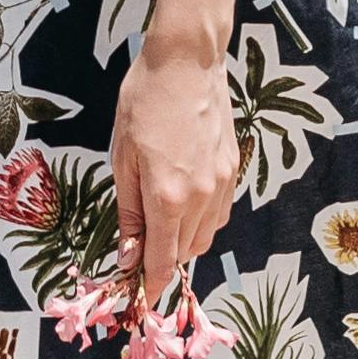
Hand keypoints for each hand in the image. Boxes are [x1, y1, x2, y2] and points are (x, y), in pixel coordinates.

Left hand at [114, 27, 240, 316]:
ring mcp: (222, 184)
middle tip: (141, 246)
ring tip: (160, 218)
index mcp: (168, 197)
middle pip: (186, 253)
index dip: (151, 284)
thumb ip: (129, 212)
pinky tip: (184, 200)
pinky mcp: (234, 169)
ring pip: (206, 236)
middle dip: (164, 258)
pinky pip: (220, 213)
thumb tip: (129, 257)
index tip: (140, 297)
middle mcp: (201, 198)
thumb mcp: (123, 158)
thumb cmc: (143, 102)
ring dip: (183, 241)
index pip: (163, 261)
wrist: (187, 61)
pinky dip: (202, 220)